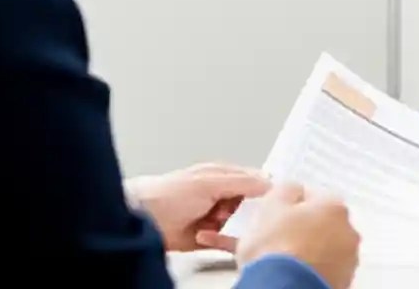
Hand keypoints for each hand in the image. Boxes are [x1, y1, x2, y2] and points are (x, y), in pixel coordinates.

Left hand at [124, 162, 269, 252]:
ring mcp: (216, 217)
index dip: (266, 189)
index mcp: (223, 176)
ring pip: (241, 225)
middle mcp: (221, 196)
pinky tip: (207, 234)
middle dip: (249, 211)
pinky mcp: (209, 238)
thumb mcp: (210, 182)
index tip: (275, 197)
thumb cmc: (168, 194)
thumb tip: (268, 182)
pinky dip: (221, 241)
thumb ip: (242, 182)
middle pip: (251, 205)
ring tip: (215, 221)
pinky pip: (226, 243)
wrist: (143, 220)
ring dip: (232, 226)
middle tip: (239, 210)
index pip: (255, 181)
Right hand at [236, 183, 360, 288]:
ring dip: (315, 250)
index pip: (315, 197)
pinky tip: (299, 273)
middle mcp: (348, 231)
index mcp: (334, 206)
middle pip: (326, 222)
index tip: (280, 216)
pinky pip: (329, 269)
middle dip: (308, 228)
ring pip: (330, 247)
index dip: (294, 205)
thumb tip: (295, 190)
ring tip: (290, 260)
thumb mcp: (270, 206)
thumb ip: (287, 189)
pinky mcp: (345, 282)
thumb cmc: (275, 246)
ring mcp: (349, 259)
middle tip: (283, 239)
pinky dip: (317, 269)